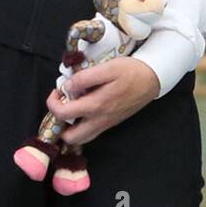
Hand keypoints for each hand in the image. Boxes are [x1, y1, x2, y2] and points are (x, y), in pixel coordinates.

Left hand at [44, 56, 159, 145]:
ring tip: (72, 108)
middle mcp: (99, 120)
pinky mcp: (111, 123)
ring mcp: (106, 124)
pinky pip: (91, 132)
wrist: (153, 78)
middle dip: (59, 122)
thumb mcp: (107, 68)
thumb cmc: (131, 71)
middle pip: (70, 137)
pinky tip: (85, 109)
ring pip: (81, 138)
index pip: (63, 113)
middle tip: (63, 104)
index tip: (58, 89)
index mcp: (96, 106)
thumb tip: (66, 87)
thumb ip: (84, 78)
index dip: (52, 102)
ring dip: (71, 127)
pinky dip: (82, 125)